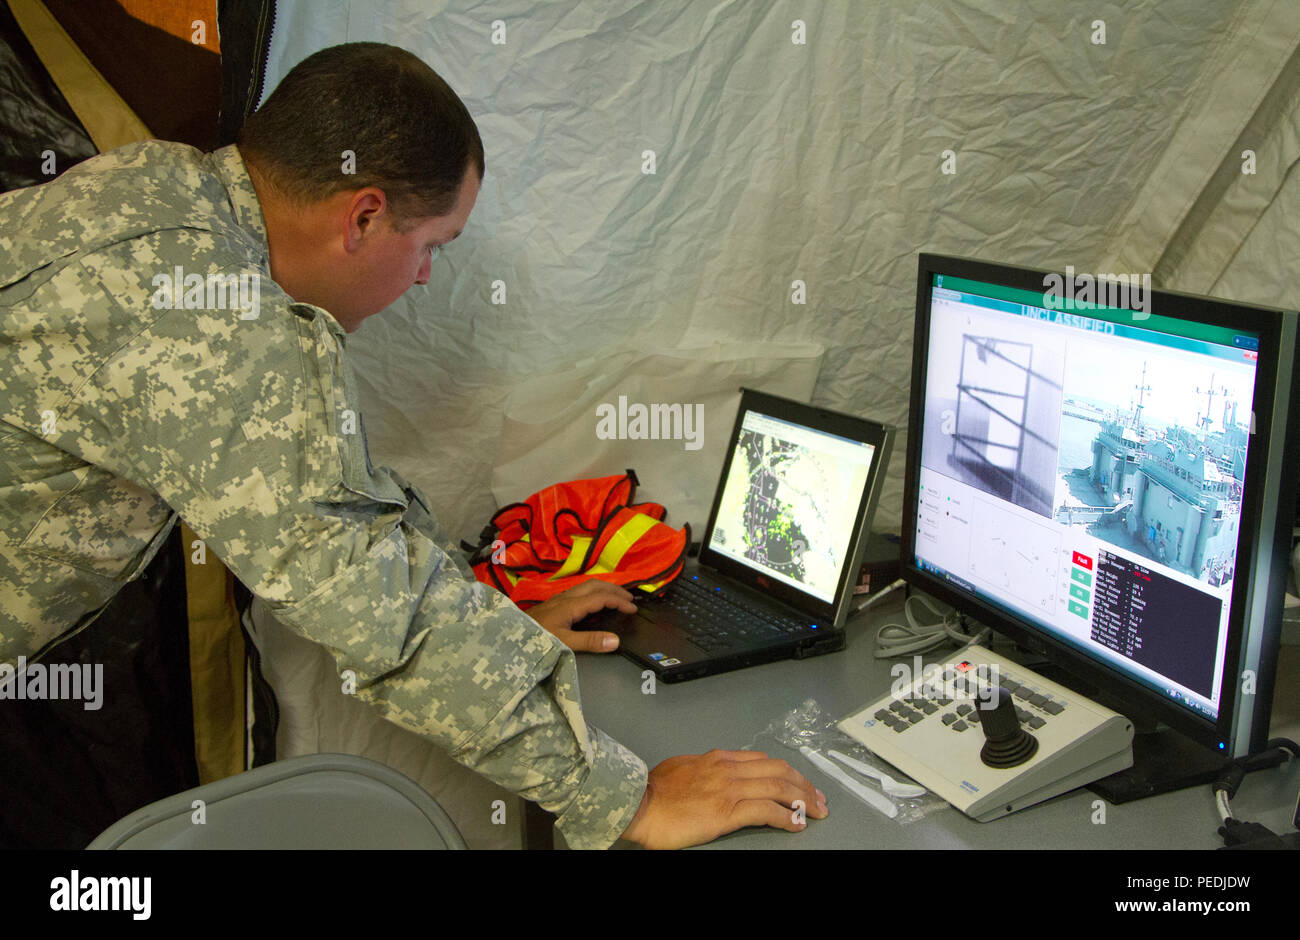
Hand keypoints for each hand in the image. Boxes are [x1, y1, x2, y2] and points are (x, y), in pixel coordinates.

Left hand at [524, 580, 637, 652]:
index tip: (633, 610)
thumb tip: (617, 640)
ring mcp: (559, 599)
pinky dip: (594, 592)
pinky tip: (593, 602)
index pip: (601, 598)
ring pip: (586, 586)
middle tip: (630, 599)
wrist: (509, 635)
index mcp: (571, 605)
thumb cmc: (536, 639)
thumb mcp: (564, 643)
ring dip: (604, 588)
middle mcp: (566, 597)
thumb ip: (590, 642)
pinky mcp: (554, 603)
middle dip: (614, 589)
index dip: (619, 602)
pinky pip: (579, 591)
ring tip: (616, 597)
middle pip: (595, 585)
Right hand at [620, 749, 828, 848]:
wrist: (640, 803)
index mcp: (719, 758)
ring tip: (817, 811)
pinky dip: (786, 816)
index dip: (786, 771)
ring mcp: (730, 789)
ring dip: (803, 799)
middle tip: (819, 798)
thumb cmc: (654, 790)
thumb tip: (713, 775)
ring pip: (778, 787)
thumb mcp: (683, 768)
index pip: (763, 760)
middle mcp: (729, 769)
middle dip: (803, 784)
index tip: (799, 782)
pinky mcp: (727, 812)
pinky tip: (797, 824)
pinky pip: (766, 811)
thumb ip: (704, 769)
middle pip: (778, 770)